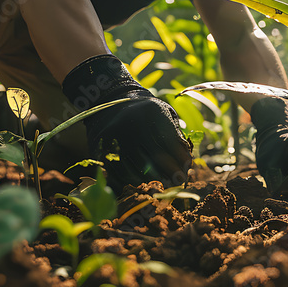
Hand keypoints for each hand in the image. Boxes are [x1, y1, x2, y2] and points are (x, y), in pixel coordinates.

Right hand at [62, 54, 191, 189]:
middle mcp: (131, 125)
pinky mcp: (100, 149)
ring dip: (151, 181)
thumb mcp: (164, 114)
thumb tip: (186, 164)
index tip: (187, 170)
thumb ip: (176, 135)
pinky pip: (116, 173)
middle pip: (154, 158)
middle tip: (179, 181)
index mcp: (151, 113)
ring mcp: (114, 138)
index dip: (180, 159)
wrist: (112, 103)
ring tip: (163, 184)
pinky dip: (129, 182)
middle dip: (170, 173)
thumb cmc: (147, 113)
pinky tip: (141, 184)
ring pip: (135, 169)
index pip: (170, 142)